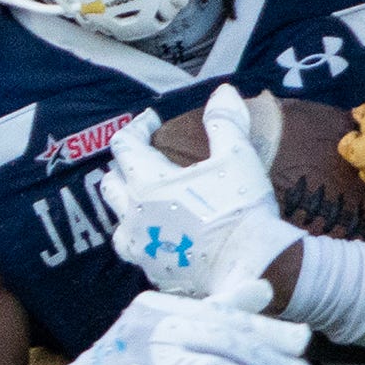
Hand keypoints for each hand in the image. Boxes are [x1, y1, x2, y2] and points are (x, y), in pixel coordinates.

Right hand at [35, 288, 313, 364]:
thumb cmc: (132, 364)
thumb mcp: (172, 330)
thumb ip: (218, 310)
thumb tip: (264, 289)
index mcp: (158, 305)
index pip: (222, 314)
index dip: (265, 328)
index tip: (303, 342)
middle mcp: (148, 328)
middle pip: (221, 339)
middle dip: (269, 359)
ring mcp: (140, 364)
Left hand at [102, 85, 303, 297]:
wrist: (253, 267)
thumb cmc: (241, 210)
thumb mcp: (237, 157)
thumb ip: (224, 122)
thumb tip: (222, 92)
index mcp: (148, 184)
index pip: (124, 146)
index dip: (137, 128)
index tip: (152, 121)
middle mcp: (135, 216)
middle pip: (111, 185)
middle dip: (124, 168)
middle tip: (147, 160)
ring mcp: (142, 249)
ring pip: (118, 222)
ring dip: (128, 206)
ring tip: (149, 201)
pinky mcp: (156, 272)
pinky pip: (139, 251)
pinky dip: (147, 237)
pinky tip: (166, 235)